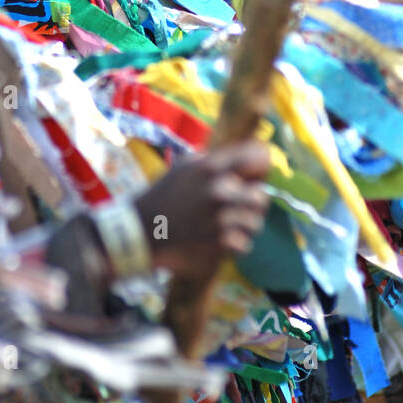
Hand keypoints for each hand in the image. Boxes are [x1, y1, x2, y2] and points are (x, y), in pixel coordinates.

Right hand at [134, 141, 270, 280]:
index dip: (260, 165)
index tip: (254, 172)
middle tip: (239, 205)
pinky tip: (219, 239)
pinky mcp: (218, 243)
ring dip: (243, 226)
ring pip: (255, 223)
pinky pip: (244, 244)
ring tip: (226, 224)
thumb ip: (215, 161)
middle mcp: (219, 191)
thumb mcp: (184, 166)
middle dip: (251, 201)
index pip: (259, 156)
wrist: (141, 230)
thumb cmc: (163, 194)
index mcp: (211, 167)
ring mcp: (219, 219)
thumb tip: (244, 157)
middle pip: (261, 196)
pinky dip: (234, 245)